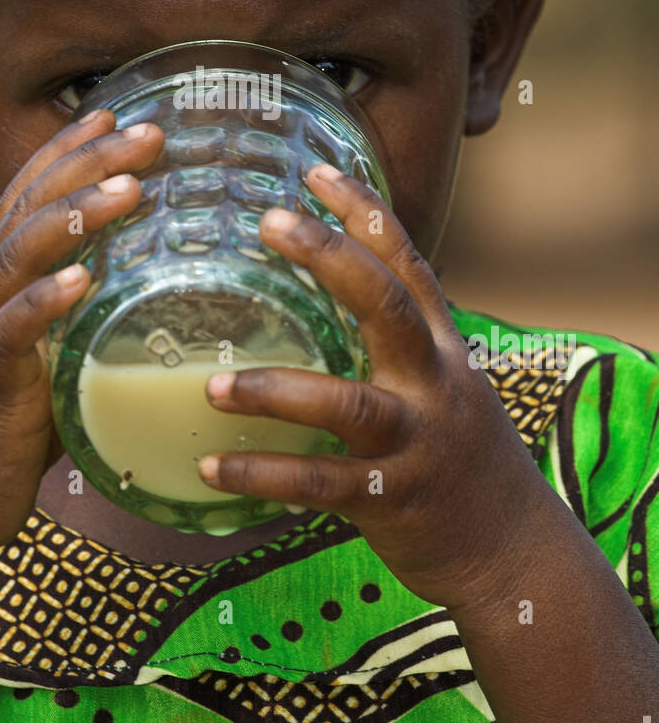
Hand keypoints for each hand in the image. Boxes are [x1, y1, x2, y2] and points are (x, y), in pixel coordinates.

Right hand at [0, 108, 163, 554]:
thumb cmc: (7, 429)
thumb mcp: (51, 359)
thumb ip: (87, 325)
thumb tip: (163, 310)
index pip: (26, 198)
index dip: (65, 153)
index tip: (110, 114)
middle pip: (28, 209)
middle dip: (87, 164)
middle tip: (147, 133)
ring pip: (18, 257)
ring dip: (73, 216)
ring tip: (128, 189)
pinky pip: (11, 334)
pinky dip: (46, 301)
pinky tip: (83, 278)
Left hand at [197, 163, 553, 610]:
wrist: (513, 552)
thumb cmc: (461, 459)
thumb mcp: (447, 385)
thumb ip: (400, 344)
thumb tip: (332, 297)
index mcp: (444, 348)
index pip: (408, 263)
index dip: (366, 213)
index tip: (316, 170)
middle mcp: (435, 383)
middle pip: (387, 305)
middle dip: (330, 258)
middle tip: (269, 221)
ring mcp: (416, 440)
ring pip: (346, 402)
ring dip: (275, 389)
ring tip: (210, 385)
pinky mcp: (390, 498)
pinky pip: (319, 483)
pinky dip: (263, 474)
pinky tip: (211, 468)